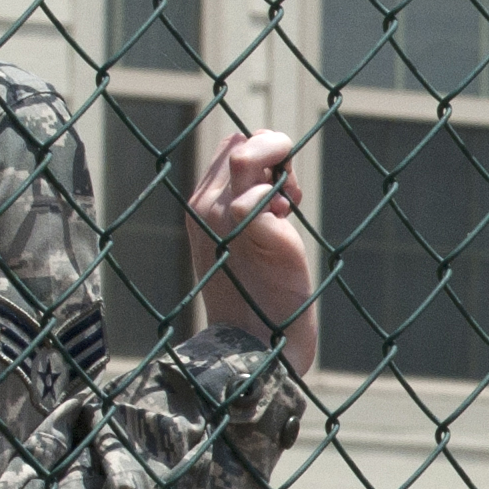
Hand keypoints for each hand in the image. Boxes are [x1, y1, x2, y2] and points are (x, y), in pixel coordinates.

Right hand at [187, 130, 320, 369]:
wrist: (256, 345)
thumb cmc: (258, 292)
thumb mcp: (247, 237)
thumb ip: (252, 201)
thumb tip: (276, 168)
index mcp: (200, 206)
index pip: (232, 146)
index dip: (262, 158)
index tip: (280, 192)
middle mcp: (203, 207)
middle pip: (242, 143)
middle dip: (274, 156)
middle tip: (288, 198)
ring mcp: (221, 219)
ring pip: (247, 152)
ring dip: (280, 170)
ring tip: (287, 205)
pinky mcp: (248, 234)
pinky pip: (260, 192)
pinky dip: (281, 195)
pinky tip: (286, 222)